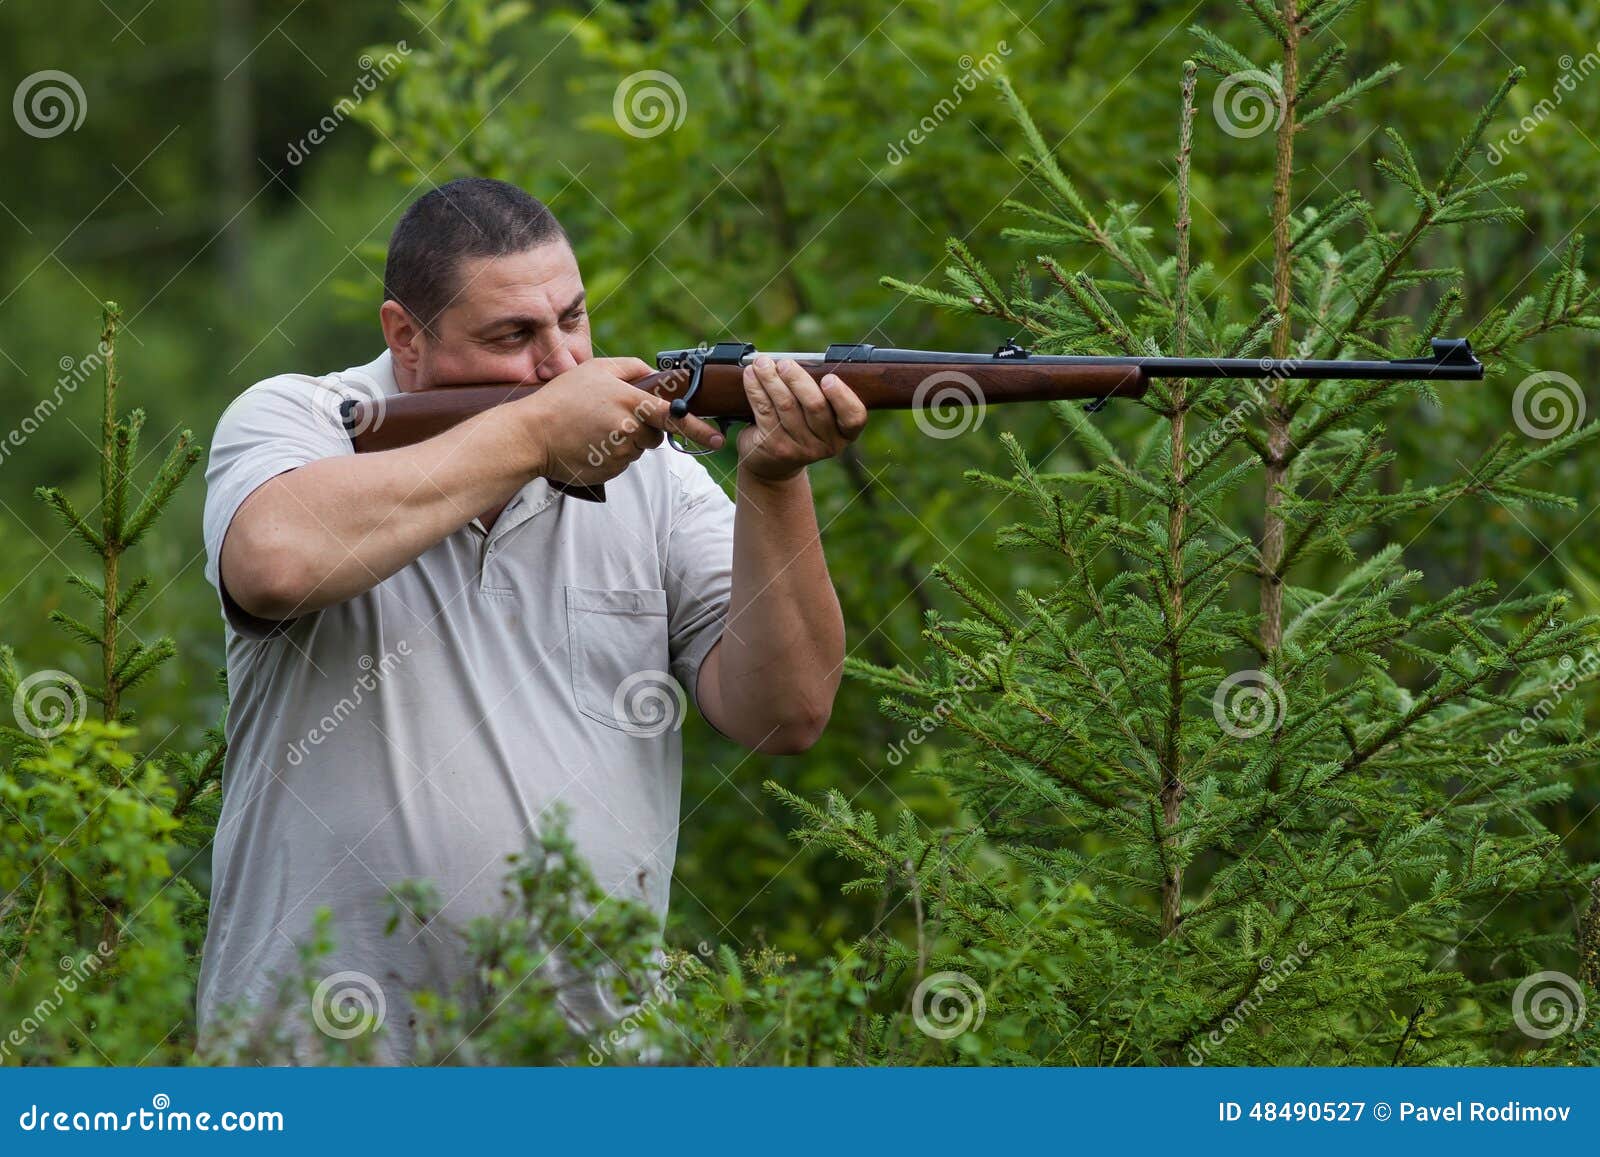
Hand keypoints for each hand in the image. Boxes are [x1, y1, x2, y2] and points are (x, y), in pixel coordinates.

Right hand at [513, 357, 725, 487]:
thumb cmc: (562, 399)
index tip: (716, 440)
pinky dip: (612, 454)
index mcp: (630, 404)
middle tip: (611, 417)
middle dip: (642, 427)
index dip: (697, 429)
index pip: (672, 417)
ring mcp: (620, 455)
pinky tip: (590, 443)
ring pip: (638, 450)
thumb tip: (655, 372)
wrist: (531, 435)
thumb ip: (630, 367)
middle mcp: (629, 431)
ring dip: (626, 440)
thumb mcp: (596, 369)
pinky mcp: (610, 472)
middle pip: (654, 435)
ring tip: (595, 429)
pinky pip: (623, 463)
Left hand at [736, 356, 867, 482]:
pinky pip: (765, 411)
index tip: (829, 378)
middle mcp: (826, 444)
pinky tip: (751, 375)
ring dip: (771, 379)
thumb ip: (818, 392)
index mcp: (844, 433)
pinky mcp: (775, 446)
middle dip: (798, 380)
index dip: (842, 397)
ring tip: (762, 363)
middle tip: (785, 363)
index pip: (854, 417)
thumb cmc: (799, 426)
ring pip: (786, 405)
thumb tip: (798, 360)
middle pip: (815, 406)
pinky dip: (756, 389)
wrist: (773, 463)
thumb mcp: (816, 414)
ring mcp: (800, 448)